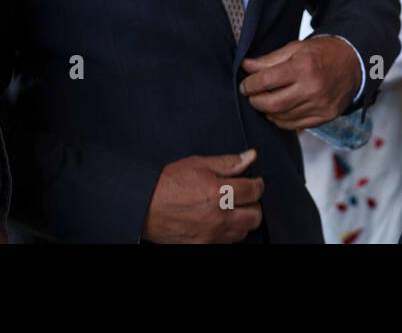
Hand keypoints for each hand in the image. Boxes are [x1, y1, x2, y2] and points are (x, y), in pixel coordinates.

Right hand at [144, 150, 263, 242]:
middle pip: (255, 215)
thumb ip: (228, 162)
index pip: (255, 190)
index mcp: (220, 193)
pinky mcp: (203, 246)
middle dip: (253, 204)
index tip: (254, 182)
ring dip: (242, 220)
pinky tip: (220, 221)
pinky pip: (226, 242)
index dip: (257, 183)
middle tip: (244, 196)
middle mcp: (219, 217)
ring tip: (231, 209)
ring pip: (243, 232)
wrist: (144, 205)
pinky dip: (228, 233)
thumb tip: (250, 156)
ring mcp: (211, 235)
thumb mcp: (199, 164)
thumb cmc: (168, 183)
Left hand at [240, 36, 359, 129]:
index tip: (245, 85)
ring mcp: (319, 105)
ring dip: (267, 111)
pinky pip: (294, 125)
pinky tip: (279, 110)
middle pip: (272, 104)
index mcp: (303, 67)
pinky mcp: (324, 117)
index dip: (250, 84)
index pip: (266, 81)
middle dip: (255, 101)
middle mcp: (312, 88)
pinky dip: (281, 120)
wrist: (354, 63)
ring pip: (281, 117)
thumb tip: (245, 66)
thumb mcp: (296, 48)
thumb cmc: (322, 53)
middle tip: (251, 95)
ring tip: (265, 101)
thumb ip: (269, 59)